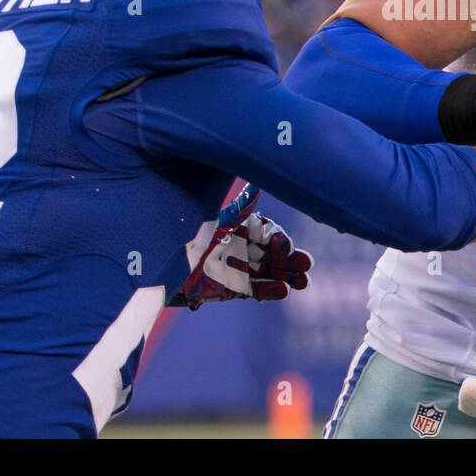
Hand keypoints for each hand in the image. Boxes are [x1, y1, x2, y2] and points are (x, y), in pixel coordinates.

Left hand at [170, 185, 313, 307]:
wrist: (168, 264)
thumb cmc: (194, 236)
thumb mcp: (220, 220)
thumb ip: (241, 207)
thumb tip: (257, 184)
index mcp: (242, 228)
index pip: (268, 234)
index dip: (279, 241)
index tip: (287, 246)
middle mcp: (244, 247)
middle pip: (274, 254)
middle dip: (291, 260)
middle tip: (307, 265)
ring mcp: (240, 268)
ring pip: (270, 272)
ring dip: (288, 276)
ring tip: (304, 282)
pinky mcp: (234, 288)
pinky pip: (256, 289)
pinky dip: (271, 290)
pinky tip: (285, 291)